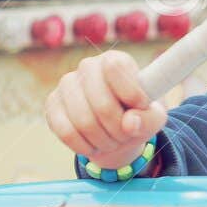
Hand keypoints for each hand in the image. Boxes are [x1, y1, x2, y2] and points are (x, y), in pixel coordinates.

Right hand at [45, 50, 168, 169]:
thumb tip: (130, 123)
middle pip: (102, 103)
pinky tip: (94, 146)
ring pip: (83, 121)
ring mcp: (66, 84)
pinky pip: (66, 131)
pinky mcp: (52, 104)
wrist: (115, 130)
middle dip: (118, 128)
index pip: (116, 68)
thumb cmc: (138, 116)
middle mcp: (88, 67)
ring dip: (103, 140)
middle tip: (126, 135)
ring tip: (113, 141)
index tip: (141, 106)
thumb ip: (149, 118)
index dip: (131, 92)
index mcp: (115, 60)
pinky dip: (84, 146)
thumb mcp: (154, 117)